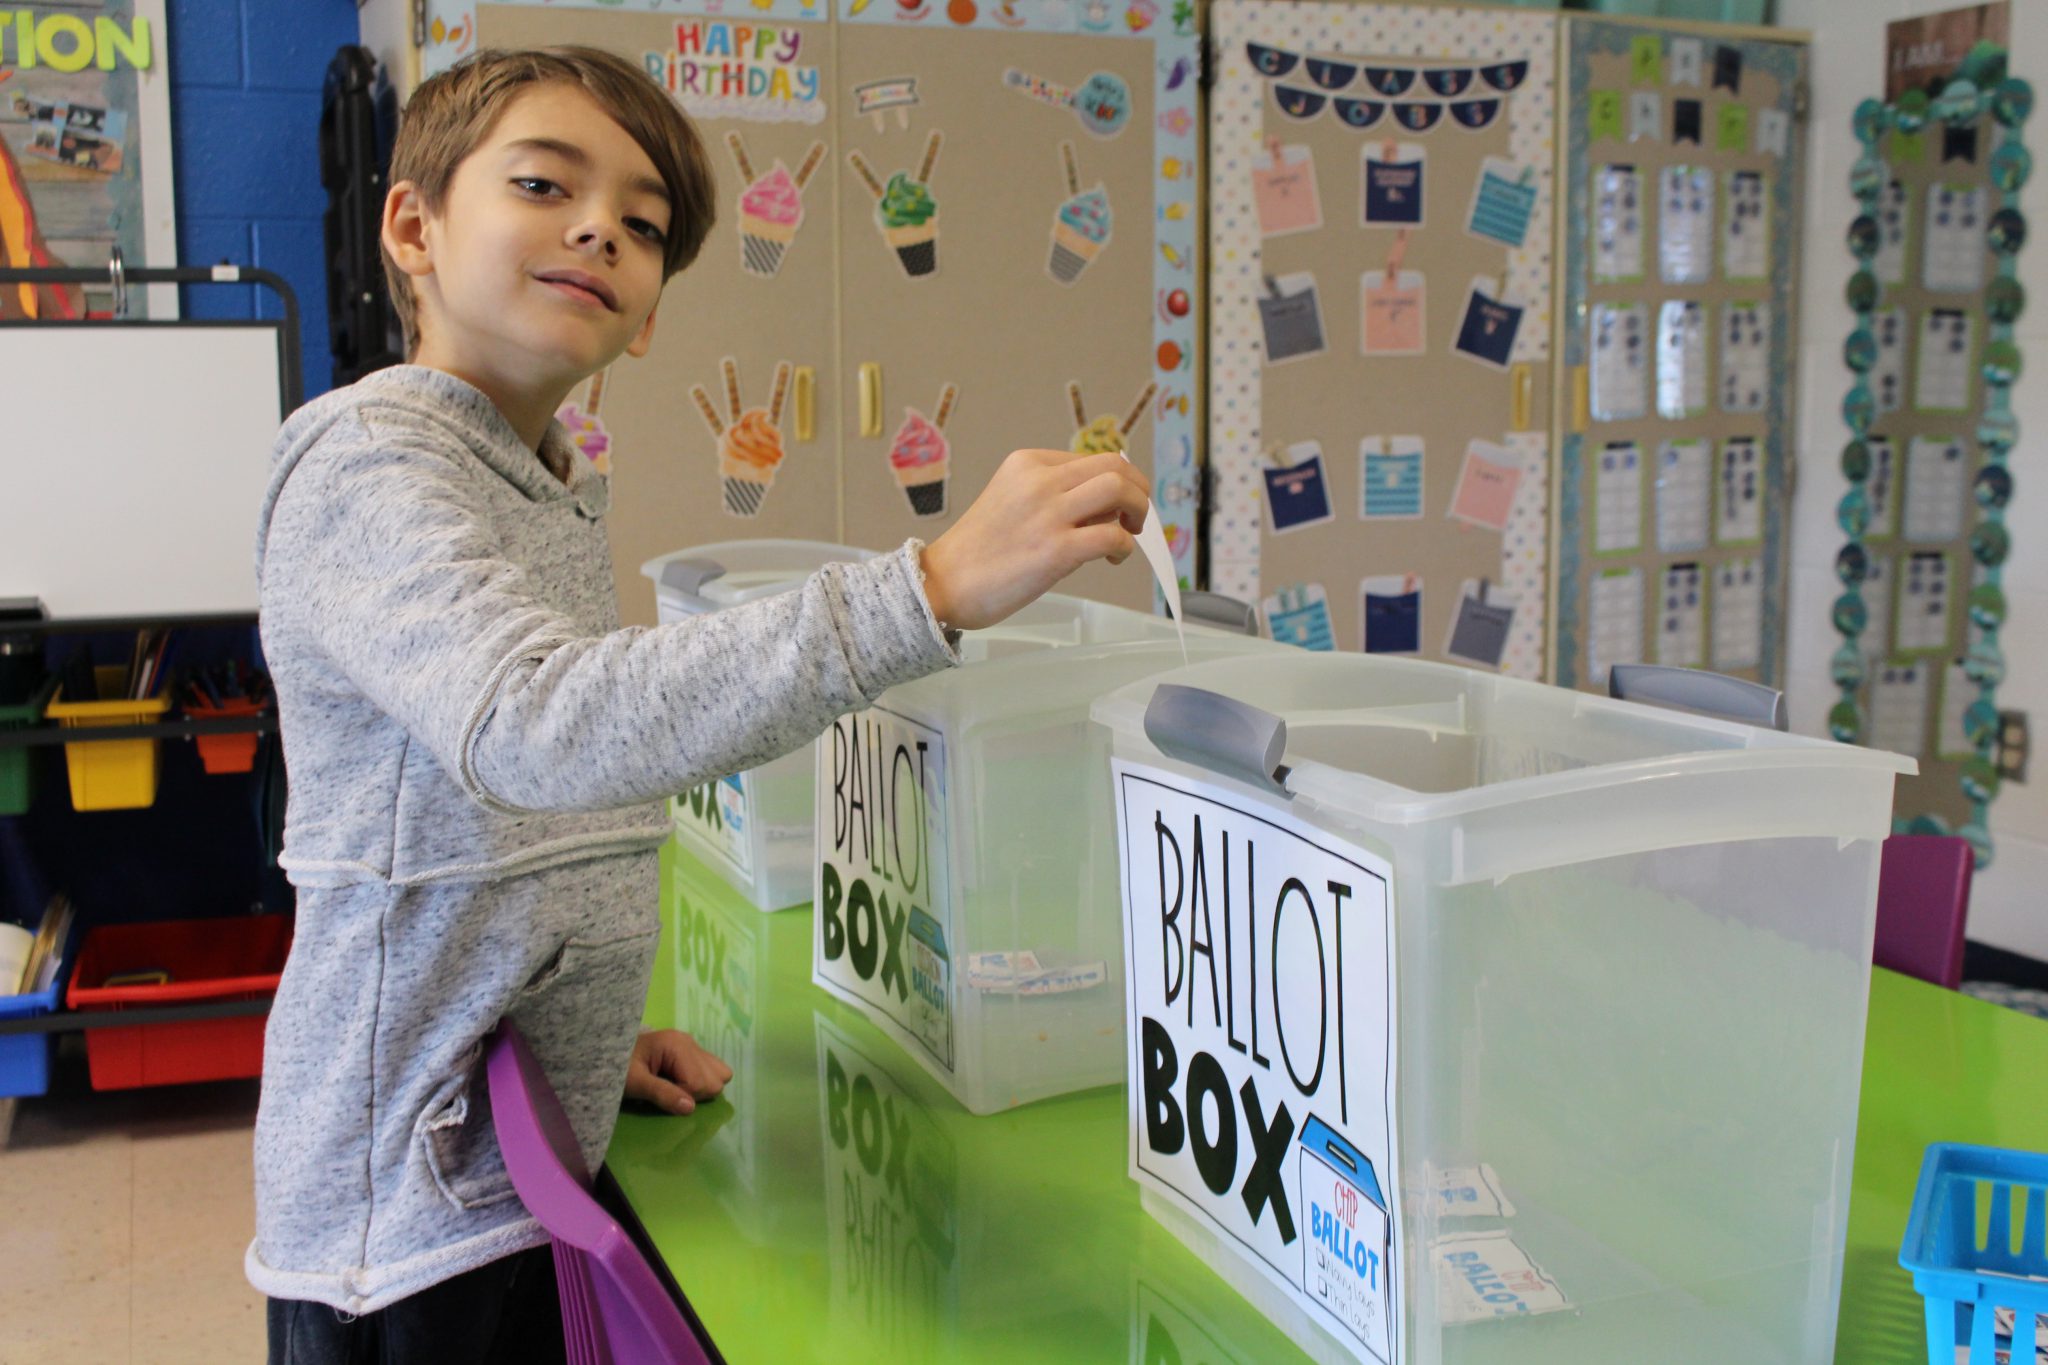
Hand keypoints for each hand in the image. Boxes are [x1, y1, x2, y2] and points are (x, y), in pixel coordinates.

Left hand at [624, 1029, 732, 1114]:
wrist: (606, 1054)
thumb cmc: (618, 1068)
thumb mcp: (634, 1082)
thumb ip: (661, 1094)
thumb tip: (690, 1109)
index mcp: (677, 1045)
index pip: (699, 1082)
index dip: (683, 1097)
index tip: (661, 1097)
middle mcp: (690, 1042)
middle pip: (716, 1080)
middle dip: (695, 1094)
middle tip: (669, 1091)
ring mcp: (693, 1046)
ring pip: (721, 1075)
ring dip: (703, 1089)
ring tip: (678, 1087)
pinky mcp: (693, 1053)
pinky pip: (716, 1070)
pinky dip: (704, 1082)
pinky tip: (682, 1083)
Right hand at [921, 449, 1151, 631]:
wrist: (941, 584)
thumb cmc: (976, 552)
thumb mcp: (1010, 501)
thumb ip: (1052, 496)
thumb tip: (1104, 508)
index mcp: (1026, 464)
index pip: (1090, 459)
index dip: (1114, 480)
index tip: (1114, 506)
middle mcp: (1039, 481)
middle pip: (1113, 465)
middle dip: (1138, 488)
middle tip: (1135, 516)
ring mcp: (1049, 514)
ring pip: (1119, 489)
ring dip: (1138, 509)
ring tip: (1131, 532)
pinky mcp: (1057, 550)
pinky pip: (1113, 536)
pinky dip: (1125, 547)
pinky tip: (1114, 558)